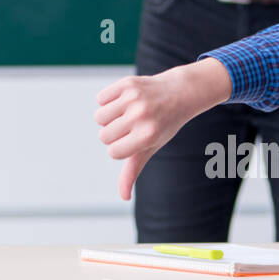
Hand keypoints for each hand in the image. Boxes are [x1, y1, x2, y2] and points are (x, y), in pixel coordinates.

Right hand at [94, 59, 230, 200]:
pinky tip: (125, 100)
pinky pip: (100, 98)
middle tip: (132, 125)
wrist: (179, 92)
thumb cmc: (163, 124)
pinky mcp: (127, 83)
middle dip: (113, 133)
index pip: (113, 152)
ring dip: (108, 117)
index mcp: (148, 135)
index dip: (120, 148)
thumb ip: (134, 171)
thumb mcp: (151, 147)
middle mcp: (142, 116)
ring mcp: (134, 98)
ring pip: (99, 117)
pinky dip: (107, 101)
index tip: (133, 140)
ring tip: (127, 113)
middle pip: (104, 136)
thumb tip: (124, 197)